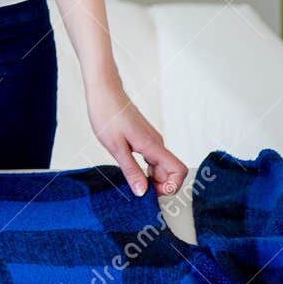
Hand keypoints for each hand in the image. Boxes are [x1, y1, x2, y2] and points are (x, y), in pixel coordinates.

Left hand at [86, 79, 186, 197]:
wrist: (103, 91)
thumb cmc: (107, 114)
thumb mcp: (115, 147)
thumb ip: (131, 170)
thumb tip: (143, 192)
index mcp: (152, 145)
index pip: (179, 170)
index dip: (171, 186)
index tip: (151, 192)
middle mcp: (156, 143)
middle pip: (170, 172)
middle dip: (159, 186)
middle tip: (136, 190)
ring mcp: (151, 141)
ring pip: (161, 167)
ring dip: (151, 178)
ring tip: (130, 180)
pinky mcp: (144, 139)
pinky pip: (152, 160)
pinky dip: (145, 169)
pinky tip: (129, 169)